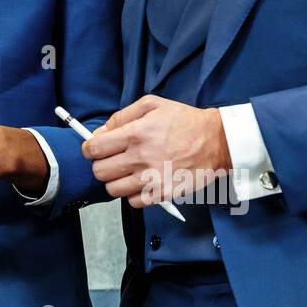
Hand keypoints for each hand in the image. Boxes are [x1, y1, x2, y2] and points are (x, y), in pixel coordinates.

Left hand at [81, 95, 231, 207]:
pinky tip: (141, 183)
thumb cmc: (184, 121)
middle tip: (112, 160)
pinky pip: (133, 202)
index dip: (89, 149)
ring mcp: (152, 178)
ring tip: (126, 173)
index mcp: (135, 134)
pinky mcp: (163, 193)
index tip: (94, 150)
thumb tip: (101, 132)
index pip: (94, 149)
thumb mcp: (152, 105)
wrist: (216, 141)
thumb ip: (122, 115)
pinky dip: (133, 194)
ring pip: (113, 189)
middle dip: (101, 165)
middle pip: (100, 172)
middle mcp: (140, 157)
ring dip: (116, 181)